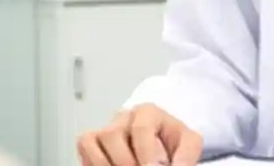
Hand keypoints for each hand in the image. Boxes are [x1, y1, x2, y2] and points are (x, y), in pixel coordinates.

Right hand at [76, 104, 203, 165]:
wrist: (161, 142)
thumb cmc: (171, 141)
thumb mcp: (188, 143)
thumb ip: (186, 156)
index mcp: (148, 112)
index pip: (141, 129)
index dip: (147, 154)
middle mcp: (123, 117)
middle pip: (112, 134)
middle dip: (126, 161)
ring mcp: (105, 128)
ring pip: (92, 141)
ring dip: (109, 164)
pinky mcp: (91, 141)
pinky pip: (84, 148)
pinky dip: (95, 162)